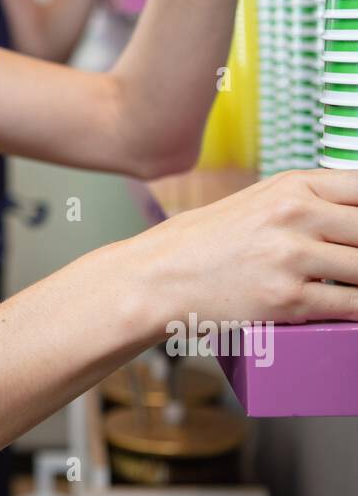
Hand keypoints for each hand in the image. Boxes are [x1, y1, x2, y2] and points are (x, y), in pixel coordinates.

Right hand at [143, 169, 357, 329]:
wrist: (158, 277)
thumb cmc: (204, 244)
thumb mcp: (259, 202)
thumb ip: (308, 204)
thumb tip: (354, 219)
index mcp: (292, 186)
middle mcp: (295, 214)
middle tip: (354, 260)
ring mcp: (291, 256)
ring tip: (351, 281)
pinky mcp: (287, 299)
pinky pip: (349, 306)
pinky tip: (353, 309)